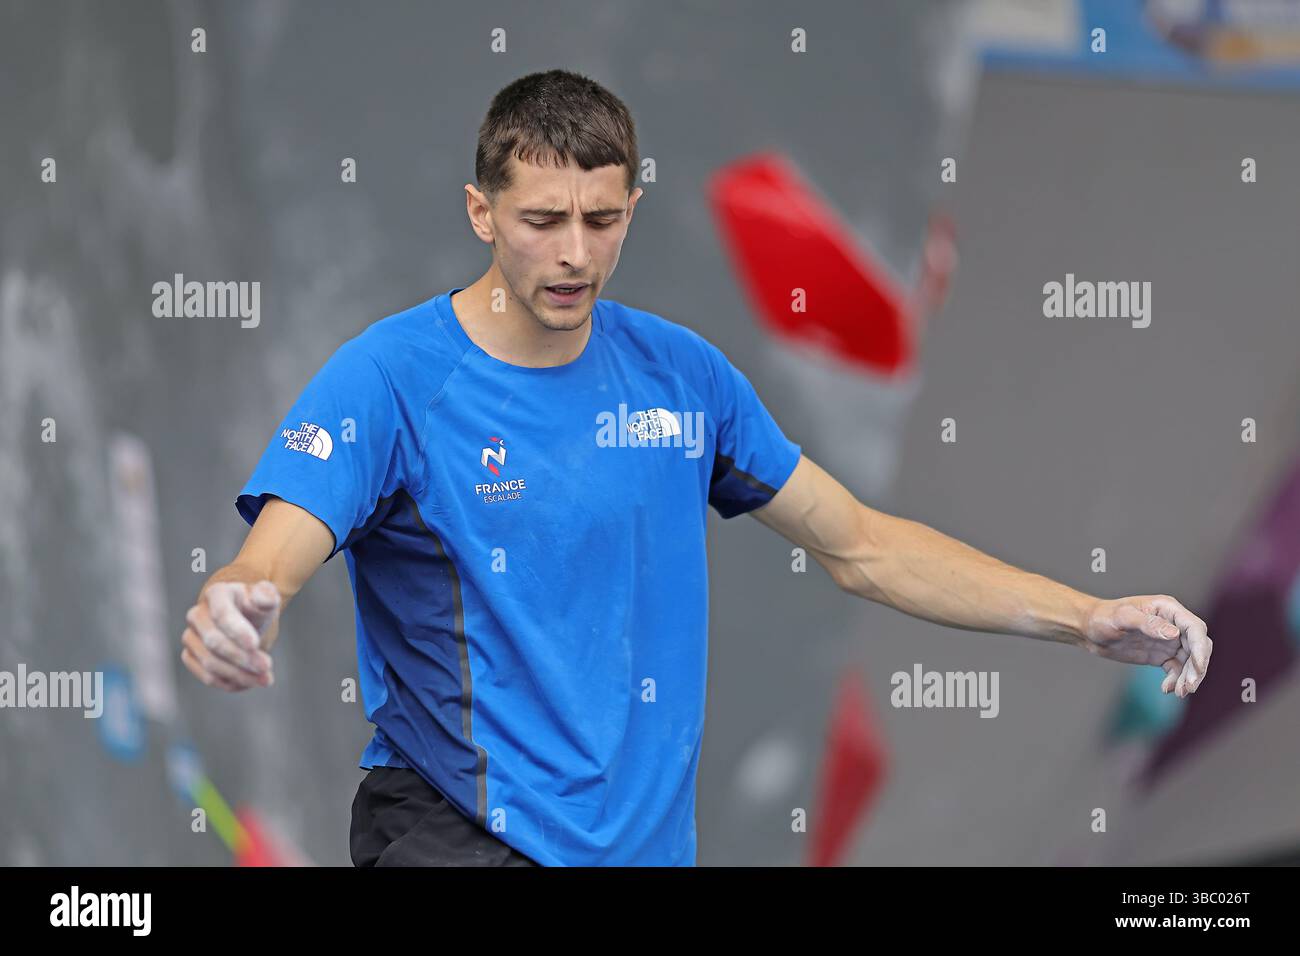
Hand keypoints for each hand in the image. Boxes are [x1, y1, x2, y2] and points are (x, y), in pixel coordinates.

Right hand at [180, 580, 279, 691]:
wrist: (245, 620)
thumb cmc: (255, 608)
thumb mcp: (267, 598)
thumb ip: (268, 596)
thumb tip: (265, 599)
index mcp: (217, 594)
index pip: (222, 614)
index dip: (237, 631)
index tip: (255, 645)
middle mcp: (197, 614)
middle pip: (214, 642)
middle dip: (242, 658)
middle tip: (266, 667)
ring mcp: (190, 636)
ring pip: (210, 663)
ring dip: (239, 675)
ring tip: (265, 679)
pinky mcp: (190, 656)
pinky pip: (207, 676)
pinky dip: (229, 683)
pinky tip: (249, 683)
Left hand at [1079, 594, 1211, 697]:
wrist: (1089, 629)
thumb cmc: (1103, 617)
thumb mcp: (1122, 617)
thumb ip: (1147, 624)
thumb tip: (1174, 634)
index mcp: (1168, 609)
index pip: (1195, 628)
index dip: (1201, 648)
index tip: (1198, 667)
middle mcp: (1173, 624)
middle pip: (1198, 647)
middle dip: (1197, 667)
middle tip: (1188, 687)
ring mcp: (1169, 640)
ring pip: (1190, 661)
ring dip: (1188, 677)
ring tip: (1179, 692)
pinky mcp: (1161, 655)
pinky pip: (1176, 669)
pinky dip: (1176, 680)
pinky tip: (1167, 689)